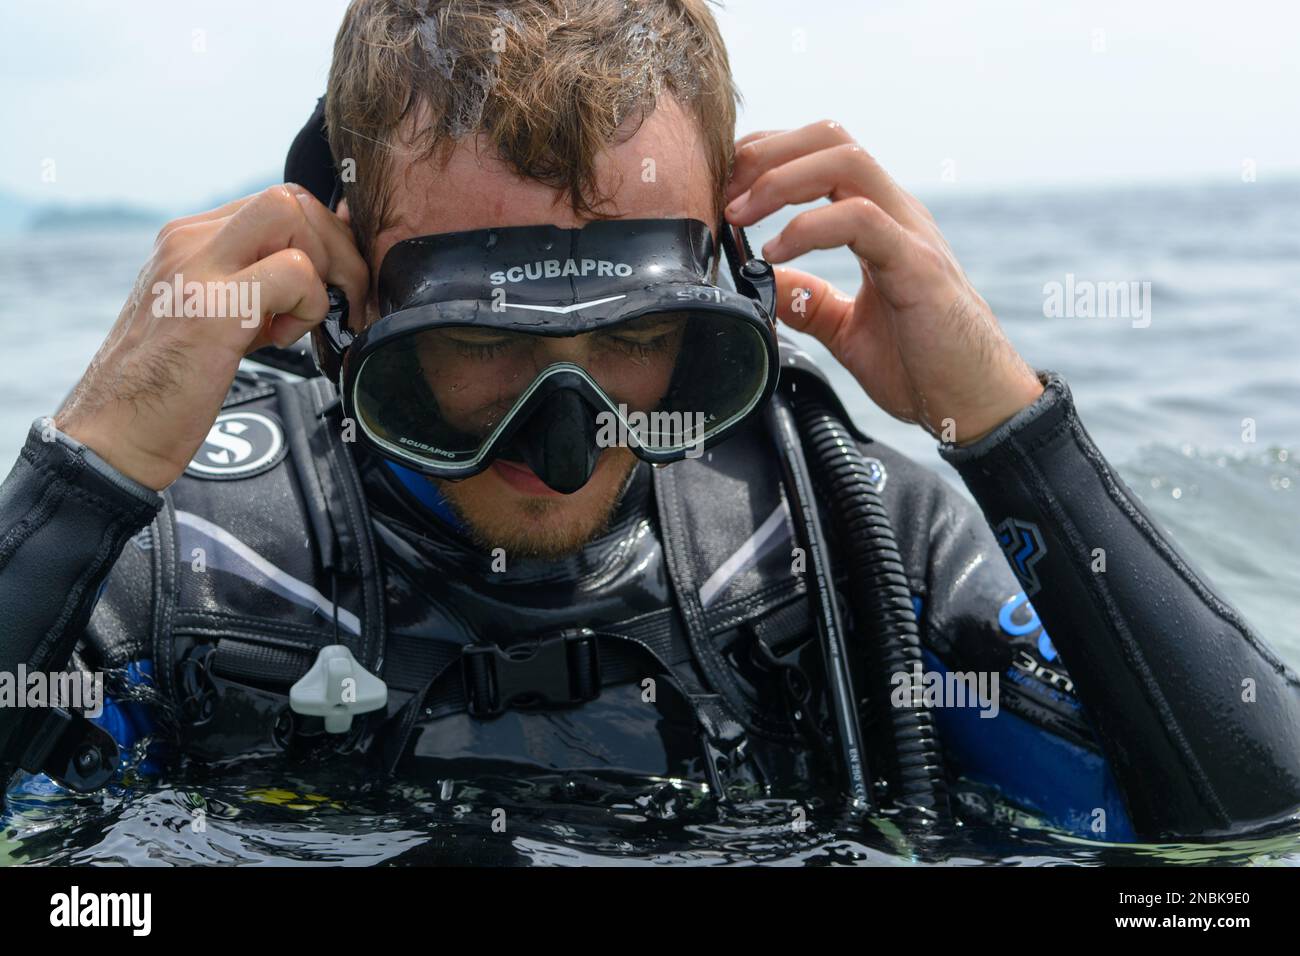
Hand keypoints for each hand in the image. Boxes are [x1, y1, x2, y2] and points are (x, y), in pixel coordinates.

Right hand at [54, 185, 368, 489]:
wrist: (116, 433)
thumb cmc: (173, 383)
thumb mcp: (222, 316)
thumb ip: (264, 285)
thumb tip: (332, 268)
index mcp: (190, 239)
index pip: (278, 202)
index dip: (322, 239)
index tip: (335, 284)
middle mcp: (189, 241)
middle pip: (292, 198)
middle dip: (336, 249)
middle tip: (341, 301)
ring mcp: (197, 267)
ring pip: (294, 216)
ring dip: (324, 270)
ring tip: (300, 322)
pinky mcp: (212, 306)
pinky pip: (296, 273)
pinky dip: (308, 308)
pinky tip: (279, 342)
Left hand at [725, 121, 1042, 443]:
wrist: (974, 405)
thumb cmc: (923, 367)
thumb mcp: (846, 330)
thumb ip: (808, 301)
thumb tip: (763, 282)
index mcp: (879, 221)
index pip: (821, 153)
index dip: (767, 157)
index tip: (724, 188)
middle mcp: (896, 213)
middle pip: (829, 137)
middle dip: (766, 153)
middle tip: (722, 194)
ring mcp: (910, 233)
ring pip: (845, 160)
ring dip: (780, 179)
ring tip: (740, 216)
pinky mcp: (916, 265)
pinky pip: (860, 219)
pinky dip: (807, 228)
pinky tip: (776, 254)